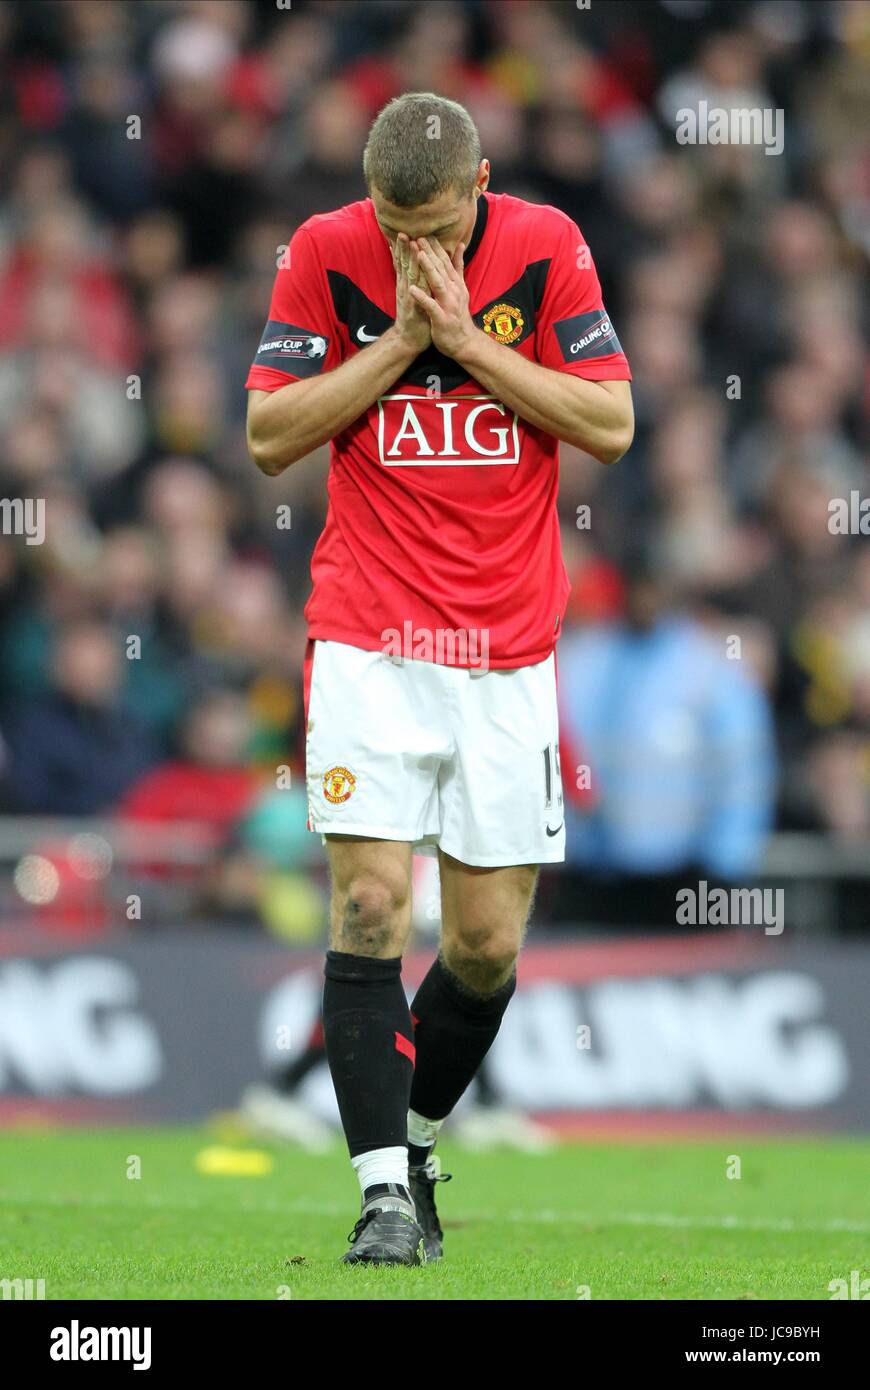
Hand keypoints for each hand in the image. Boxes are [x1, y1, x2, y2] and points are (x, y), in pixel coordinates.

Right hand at [390, 233, 431, 352]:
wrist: (409, 340)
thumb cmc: (416, 319)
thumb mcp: (417, 296)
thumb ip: (417, 282)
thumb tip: (418, 269)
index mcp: (408, 284)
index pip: (406, 262)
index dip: (405, 247)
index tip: (405, 231)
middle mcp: (405, 287)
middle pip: (405, 263)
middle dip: (403, 247)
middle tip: (402, 230)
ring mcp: (407, 295)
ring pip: (408, 272)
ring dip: (407, 257)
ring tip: (407, 240)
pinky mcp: (411, 304)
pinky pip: (414, 287)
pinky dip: (413, 276)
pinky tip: (412, 266)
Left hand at [409, 238, 477, 359]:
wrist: (464, 343)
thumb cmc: (457, 315)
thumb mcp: (460, 288)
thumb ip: (458, 267)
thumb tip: (460, 245)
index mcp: (455, 284)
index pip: (445, 261)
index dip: (435, 247)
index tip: (425, 231)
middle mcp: (453, 291)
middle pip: (441, 268)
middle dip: (430, 252)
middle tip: (419, 236)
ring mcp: (448, 305)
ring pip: (437, 283)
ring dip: (428, 268)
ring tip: (419, 254)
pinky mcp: (441, 318)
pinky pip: (431, 307)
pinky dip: (422, 298)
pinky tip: (412, 290)